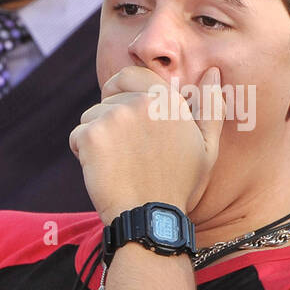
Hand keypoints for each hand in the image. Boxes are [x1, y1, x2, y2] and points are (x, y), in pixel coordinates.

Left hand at [69, 66, 224, 223]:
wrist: (151, 218)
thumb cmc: (179, 185)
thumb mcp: (207, 148)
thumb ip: (211, 107)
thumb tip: (212, 72)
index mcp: (166, 100)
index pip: (130, 74)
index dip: (119, 89)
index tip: (120, 111)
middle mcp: (139, 103)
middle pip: (108, 99)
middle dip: (110, 121)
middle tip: (125, 153)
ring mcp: (113, 118)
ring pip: (90, 117)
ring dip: (97, 138)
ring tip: (117, 164)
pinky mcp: (91, 136)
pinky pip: (77, 136)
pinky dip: (82, 153)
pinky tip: (103, 172)